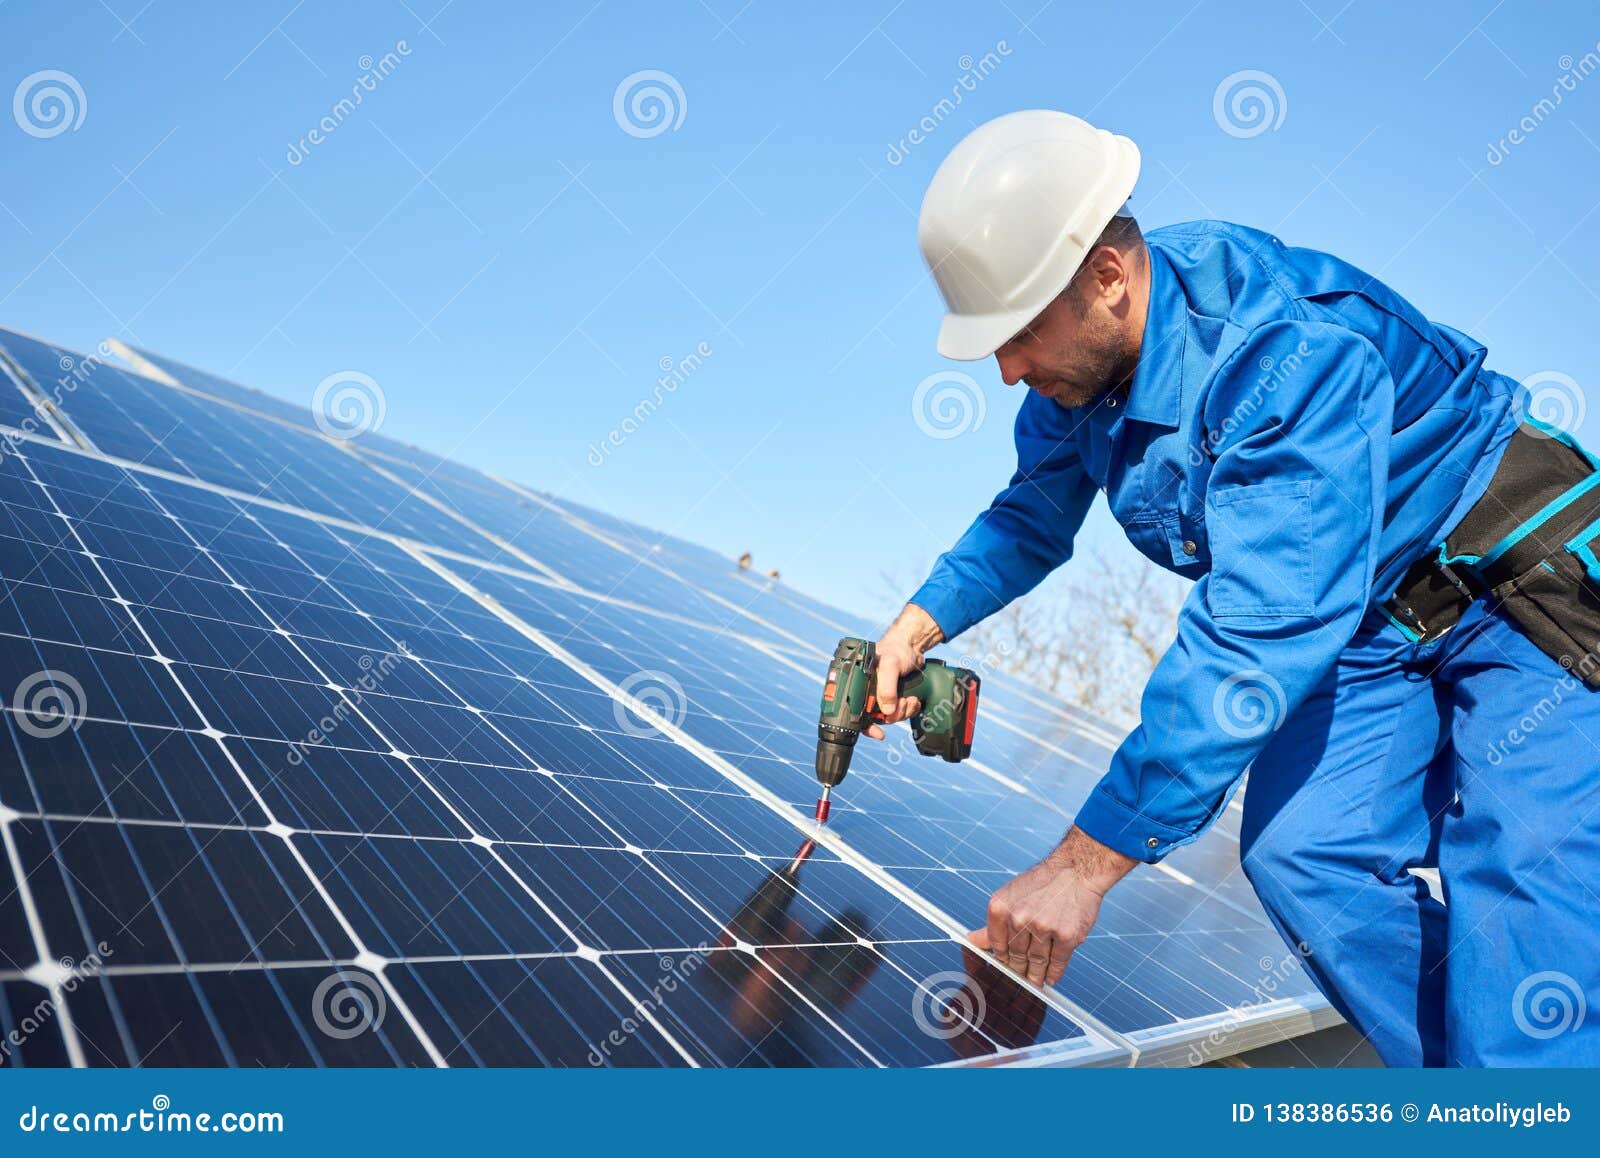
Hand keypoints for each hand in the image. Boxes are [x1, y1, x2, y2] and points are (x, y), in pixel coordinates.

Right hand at [865, 603, 943, 740]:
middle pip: (875, 719)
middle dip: (891, 716)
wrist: (913, 646)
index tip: (878, 732)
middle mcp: (867, 693)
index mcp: (857, 685)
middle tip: (902, 703)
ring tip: (909, 697)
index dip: (866, 725)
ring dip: (903, 711)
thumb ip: (886, 688)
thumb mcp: (890, 665)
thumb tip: (887, 711)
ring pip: (889, 717)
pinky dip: (909, 708)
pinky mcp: (894, 698)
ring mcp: (881, 697)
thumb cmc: (896, 650)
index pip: (854, 712)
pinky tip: (913, 698)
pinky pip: (900, 713)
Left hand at [972, 827, 1135, 986]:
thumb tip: (972, 941)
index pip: (997, 946)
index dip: (1002, 959)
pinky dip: (1054, 973)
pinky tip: (1051, 977)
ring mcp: (1043, 928)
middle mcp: (1019, 918)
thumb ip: (993, 924)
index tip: (1007, 966)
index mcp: (1000, 908)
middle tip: (1022, 977)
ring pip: (1037, 962)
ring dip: (1036, 975)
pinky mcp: (1067, 936)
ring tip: (1036, 980)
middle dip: (1019, 970)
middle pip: (1016, 956)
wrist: (1076, 870)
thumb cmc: (1041, 884)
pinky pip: (1058, 962)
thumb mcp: (1010, 896)